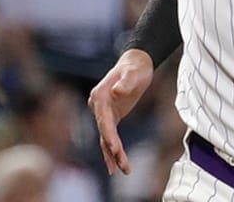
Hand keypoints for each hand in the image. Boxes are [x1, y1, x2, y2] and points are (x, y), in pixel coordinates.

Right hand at [88, 49, 154, 175]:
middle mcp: (98, 105)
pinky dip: (113, 150)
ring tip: (123, 170)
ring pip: (106, 137)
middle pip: (104, 132)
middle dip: (113, 150)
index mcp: (100, 95)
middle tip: (123, 166)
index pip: (104, 120)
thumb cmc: (134, 67)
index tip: (115, 148)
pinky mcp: (111, 116)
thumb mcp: (133, 73)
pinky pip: (110, 136)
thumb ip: (125, 82)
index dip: (109, 135)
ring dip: (112, 155)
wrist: (135, 62)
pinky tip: (117, 164)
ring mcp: (103, 112)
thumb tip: (116, 92)